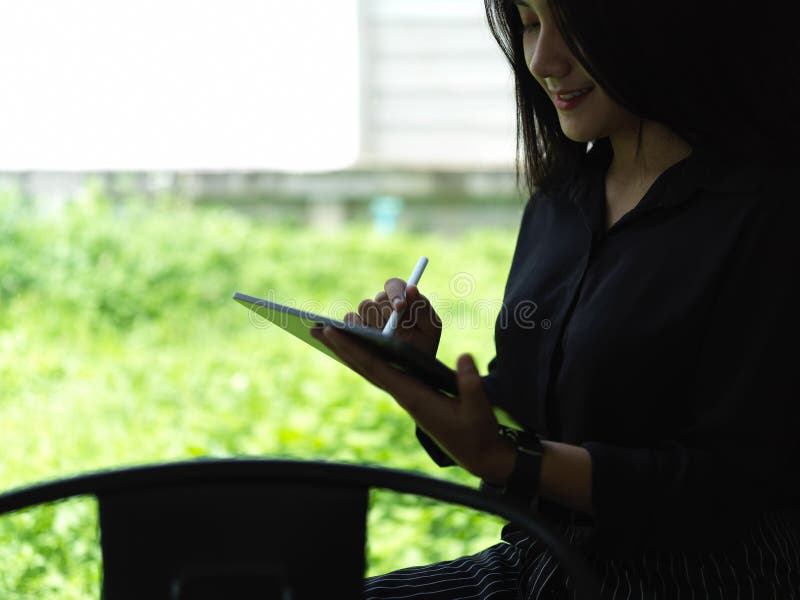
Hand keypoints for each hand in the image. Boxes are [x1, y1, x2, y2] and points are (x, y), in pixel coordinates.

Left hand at [309, 325, 514, 482]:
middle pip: (364, 367)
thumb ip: (470, 383)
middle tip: (316, 328)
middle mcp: (402, 394)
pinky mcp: (410, 395)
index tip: (333, 331)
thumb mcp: (478, 407)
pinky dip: (366, 359)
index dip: (354, 348)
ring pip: (370, 370)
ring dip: (348, 352)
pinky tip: (358, 349)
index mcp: (412, 396)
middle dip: (341, 347)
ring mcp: (404, 395)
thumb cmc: (477, 430)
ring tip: (328, 334)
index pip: (376, 368)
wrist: (477, 454)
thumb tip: (464, 357)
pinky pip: (381, 373)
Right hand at [347, 280, 441, 355]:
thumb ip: (423, 308)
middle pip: (378, 297)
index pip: (394, 285)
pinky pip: (350, 318)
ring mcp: (367, 316)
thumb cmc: (423, 348)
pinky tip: (369, 340)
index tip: (400, 307)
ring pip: (364, 305)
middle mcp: (383, 305)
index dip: (395, 292)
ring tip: (385, 338)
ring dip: (375, 321)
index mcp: (403, 299)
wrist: (409, 372)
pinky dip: (358, 327)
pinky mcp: (353, 327)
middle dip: (387, 312)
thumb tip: (411, 289)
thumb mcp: (431, 329)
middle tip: (393, 328)